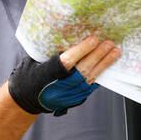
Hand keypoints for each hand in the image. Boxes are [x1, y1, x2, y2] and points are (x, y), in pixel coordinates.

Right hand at [7, 34, 121, 115]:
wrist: (24, 99)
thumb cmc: (28, 76)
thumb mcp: (35, 61)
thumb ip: (52, 54)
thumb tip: (71, 39)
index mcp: (47, 74)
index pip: (69, 61)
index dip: (82, 50)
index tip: (94, 39)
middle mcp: (59, 87)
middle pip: (84, 69)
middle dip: (98, 55)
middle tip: (110, 43)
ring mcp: (68, 95)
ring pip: (90, 78)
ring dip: (104, 64)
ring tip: (115, 52)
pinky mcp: (74, 100)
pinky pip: (90, 86)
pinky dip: (99, 74)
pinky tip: (107, 65)